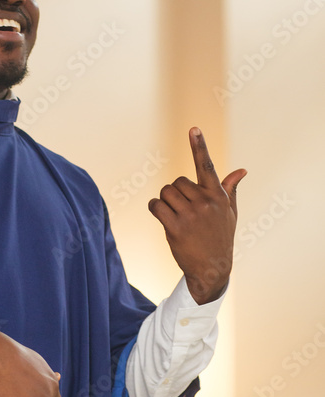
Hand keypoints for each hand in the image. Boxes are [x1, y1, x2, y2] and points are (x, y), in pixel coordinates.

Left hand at [148, 127, 246, 303]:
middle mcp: (205, 202)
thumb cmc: (220, 237)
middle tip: (182, 209)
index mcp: (217, 196)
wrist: (212, 268)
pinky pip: (156, 206)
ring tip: (174, 215)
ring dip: (164, 201)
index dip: (199, 146)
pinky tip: (162, 217)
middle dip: (175, 193)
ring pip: (165, 193)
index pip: (206, 166)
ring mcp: (191, 215)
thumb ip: (229, 189)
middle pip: (177, 182)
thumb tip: (241, 170)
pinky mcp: (176, 227)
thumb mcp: (229, 213)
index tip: (193, 128)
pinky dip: (155, 209)